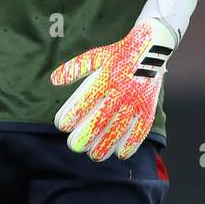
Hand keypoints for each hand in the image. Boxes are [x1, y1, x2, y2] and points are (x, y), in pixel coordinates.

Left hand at [51, 19, 175, 161]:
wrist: (151, 48)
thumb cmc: (117, 55)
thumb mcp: (95, 56)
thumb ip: (74, 68)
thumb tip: (53, 80)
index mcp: (106, 78)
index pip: (86, 100)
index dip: (73, 115)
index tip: (62, 126)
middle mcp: (122, 91)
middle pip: (102, 118)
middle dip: (87, 136)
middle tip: (74, 147)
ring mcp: (136, 101)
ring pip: (120, 128)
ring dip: (107, 144)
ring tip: (94, 155)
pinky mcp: (148, 107)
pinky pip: (141, 128)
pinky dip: (132, 143)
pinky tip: (121, 154)